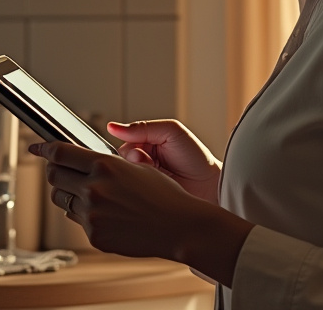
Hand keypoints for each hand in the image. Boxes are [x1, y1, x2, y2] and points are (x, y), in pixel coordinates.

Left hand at [31, 140, 251, 281]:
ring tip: (93, 196)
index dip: (45, 149)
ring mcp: (92, 214)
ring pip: (62, 200)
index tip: (37, 149)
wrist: (180, 227)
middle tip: (65, 173)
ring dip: (69, 194)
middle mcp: (94, 188)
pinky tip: (106, 214)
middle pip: (54, 176)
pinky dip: (85, 215)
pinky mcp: (94, 235)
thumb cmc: (164, 195)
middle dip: (56, 172)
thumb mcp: (135, 167)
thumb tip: (79, 160)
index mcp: (104, 166)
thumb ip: (103, 164)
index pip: (60, 153)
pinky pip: (77, 220)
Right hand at [106, 119, 220, 203]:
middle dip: (133, 160)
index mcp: (145, 143)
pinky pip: (128, 190)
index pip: (123, 142)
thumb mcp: (171, 131)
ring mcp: (141, 180)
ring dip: (137, 173)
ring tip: (157, 174)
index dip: (129, 144)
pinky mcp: (142, 196)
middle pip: (120, 160)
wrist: (209, 186)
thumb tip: (113, 127)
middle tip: (151, 162)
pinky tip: (154, 185)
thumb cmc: (195, 157)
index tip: (141, 149)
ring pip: (123, 175)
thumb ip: (142, 128)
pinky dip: (138, 187)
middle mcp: (141, 162)